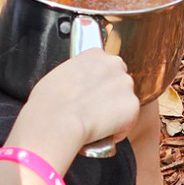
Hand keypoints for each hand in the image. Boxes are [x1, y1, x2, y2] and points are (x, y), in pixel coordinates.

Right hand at [8, 50, 138, 172]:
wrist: (56, 120)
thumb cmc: (50, 100)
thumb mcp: (60, 73)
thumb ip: (78, 73)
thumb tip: (79, 85)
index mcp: (95, 53)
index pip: (105, 65)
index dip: (98, 81)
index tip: (91, 92)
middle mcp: (114, 64)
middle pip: (119, 81)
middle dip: (110, 94)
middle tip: (94, 108)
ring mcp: (126, 84)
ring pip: (125, 101)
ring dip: (115, 112)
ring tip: (95, 122)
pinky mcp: (133, 106)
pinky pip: (128, 121)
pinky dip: (118, 130)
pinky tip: (100, 131)